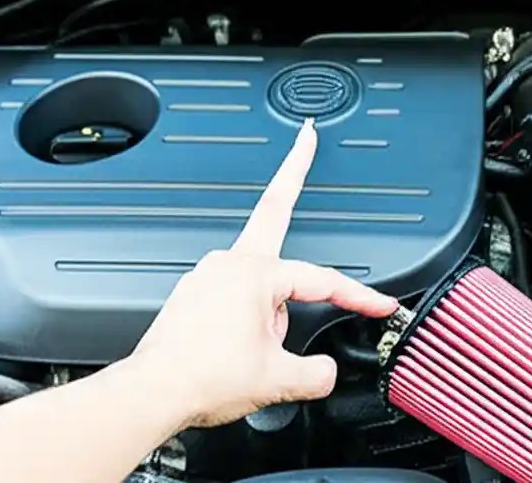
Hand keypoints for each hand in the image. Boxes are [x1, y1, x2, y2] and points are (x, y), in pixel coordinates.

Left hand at [127, 118, 397, 430]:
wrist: (152, 393)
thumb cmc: (201, 377)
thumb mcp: (278, 379)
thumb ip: (316, 372)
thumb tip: (325, 373)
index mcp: (255, 273)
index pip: (322, 280)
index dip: (358, 295)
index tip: (379, 303)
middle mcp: (228, 264)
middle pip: (275, 214)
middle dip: (294, 171)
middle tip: (305, 138)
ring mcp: (207, 276)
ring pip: (259, 286)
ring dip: (270, 313)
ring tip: (250, 355)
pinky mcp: (193, 296)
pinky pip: (234, 301)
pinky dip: (246, 321)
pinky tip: (235, 350)